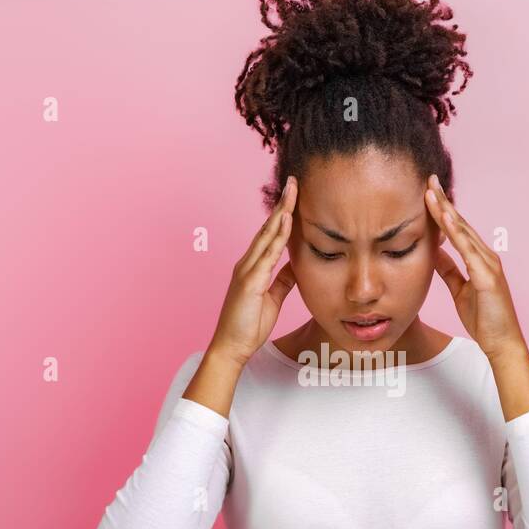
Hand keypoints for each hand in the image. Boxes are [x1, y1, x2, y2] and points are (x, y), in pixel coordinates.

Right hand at [207, 176, 299, 367]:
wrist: (232, 347)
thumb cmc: (249, 325)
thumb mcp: (273, 298)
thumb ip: (283, 280)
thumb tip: (296, 266)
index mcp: (254, 267)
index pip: (271, 235)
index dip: (283, 215)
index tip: (294, 196)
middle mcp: (248, 263)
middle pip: (268, 227)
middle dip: (282, 204)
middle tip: (294, 182)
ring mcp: (247, 270)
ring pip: (267, 235)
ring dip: (281, 212)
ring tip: (292, 192)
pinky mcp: (250, 282)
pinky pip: (267, 254)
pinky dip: (277, 236)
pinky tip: (287, 221)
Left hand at [424, 174, 527, 359]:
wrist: (502, 342)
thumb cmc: (484, 319)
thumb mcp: (460, 290)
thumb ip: (449, 270)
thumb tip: (434, 252)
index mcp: (478, 259)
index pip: (456, 229)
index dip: (442, 210)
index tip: (427, 192)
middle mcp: (485, 256)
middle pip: (460, 223)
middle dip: (443, 201)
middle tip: (428, 179)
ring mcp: (488, 264)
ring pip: (463, 232)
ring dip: (446, 211)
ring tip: (431, 192)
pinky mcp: (487, 277)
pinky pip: (468, 251)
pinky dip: (455, 233)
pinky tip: (443, 219)